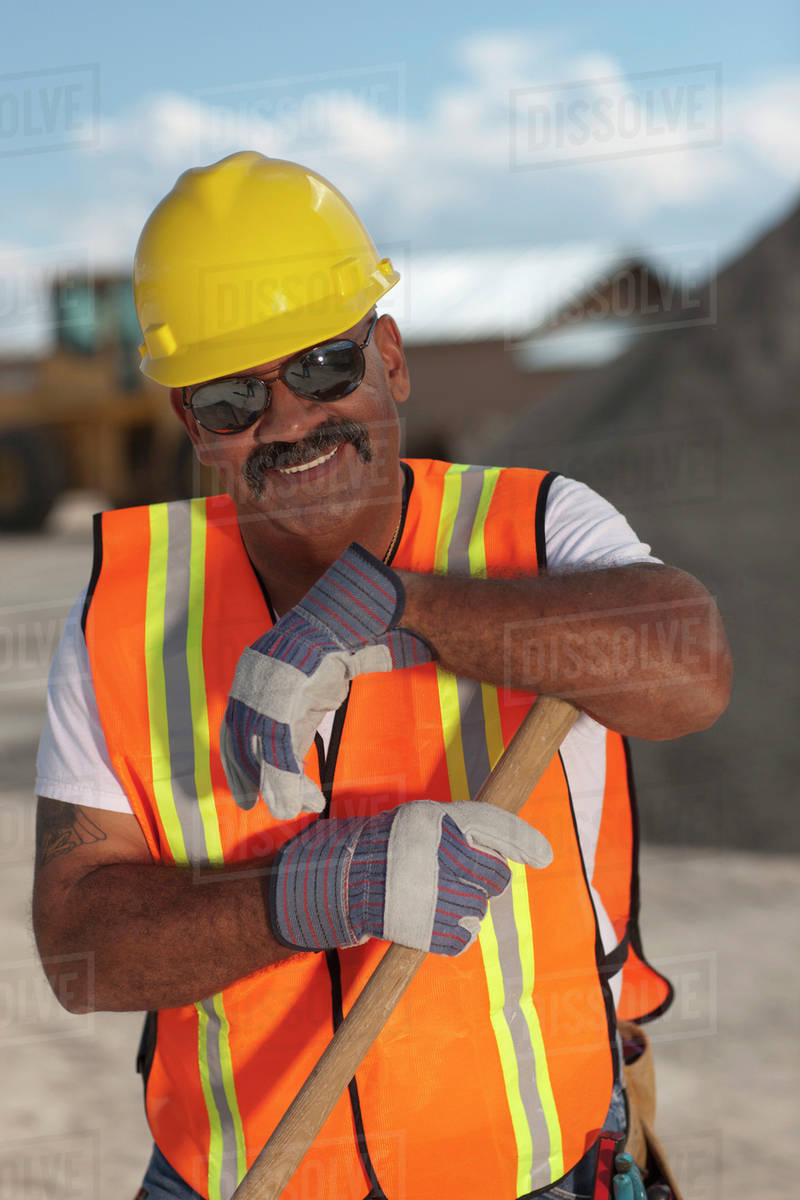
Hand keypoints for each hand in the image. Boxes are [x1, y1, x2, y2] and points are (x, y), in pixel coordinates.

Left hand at [220, 544, 431, 818]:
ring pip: (262, 752)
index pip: (234, 728)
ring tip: (294, 808)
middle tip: (253, 804)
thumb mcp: (308, 686)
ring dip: (279, 787)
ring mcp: (267, 692)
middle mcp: (252, 684)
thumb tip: (289, 745)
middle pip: (241, 743)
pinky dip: (291, 779)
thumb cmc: (337, 650)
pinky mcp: (286, 702)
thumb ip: (295, 714)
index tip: (245, 789)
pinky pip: (283, 750)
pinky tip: (308, 796)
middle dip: (249, 777)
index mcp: (252, 675)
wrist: (353, 623)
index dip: (237, 762)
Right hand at [270, 800, 552, 954]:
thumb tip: (541, 852)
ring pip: (482, 909)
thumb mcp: (432, 818)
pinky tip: (433, 916)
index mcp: (445, 824)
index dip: (524, 843)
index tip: (543, 856)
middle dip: (484, 877)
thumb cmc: (397, 845)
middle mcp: (445, 858)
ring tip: (436, 894)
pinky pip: (466, 938)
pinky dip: (455, 932)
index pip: (498, 829)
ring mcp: (440, 898)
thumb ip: (479, 826)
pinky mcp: (433, 932)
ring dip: (467, 905)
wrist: (350, 882)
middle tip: (456, 874)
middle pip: (498, 877)